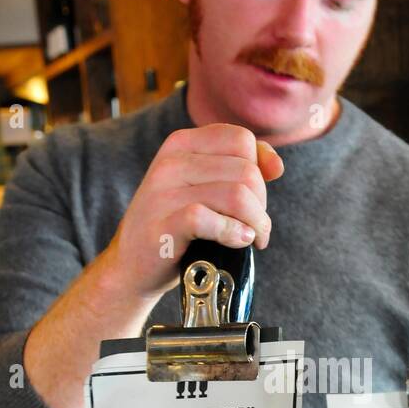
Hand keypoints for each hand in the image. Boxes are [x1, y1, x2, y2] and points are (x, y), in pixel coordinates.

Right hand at [104, 124, 283, 299]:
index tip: (256, 199)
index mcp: (181, 144)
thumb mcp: (203, 189)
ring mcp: (164, 193)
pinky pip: (211, 219)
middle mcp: (170, 162)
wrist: (132, 267)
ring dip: (255, 223)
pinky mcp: (163, 225)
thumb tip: (276, 166)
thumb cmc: (175, 228)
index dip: (260, 170)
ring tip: (251, 239)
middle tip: (254, 228)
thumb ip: (238, 169)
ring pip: (237, 195)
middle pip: (246, 171)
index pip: (242, 139)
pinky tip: (236, 242)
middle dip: (261, 204)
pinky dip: (233, 233)